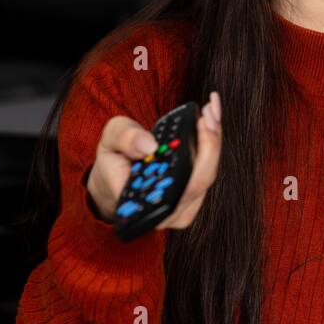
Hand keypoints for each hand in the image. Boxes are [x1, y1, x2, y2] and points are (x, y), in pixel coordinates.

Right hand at [85, 91, 221, 227]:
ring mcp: (183, 209)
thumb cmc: (112, 165)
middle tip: (209, 110)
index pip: (180, 185)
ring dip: (214, 139)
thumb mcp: (109, 143)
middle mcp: (168, 213)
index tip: (201, 121)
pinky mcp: (192, 200)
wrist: (113, 183)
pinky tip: (211, 121)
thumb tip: (151, 145)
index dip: (197, 154)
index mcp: (143, 205)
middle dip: (211, 140)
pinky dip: (212, 145)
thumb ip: (124, 140)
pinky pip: (208, 172)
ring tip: (212, 109)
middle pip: (202, 178)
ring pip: (208, 174)